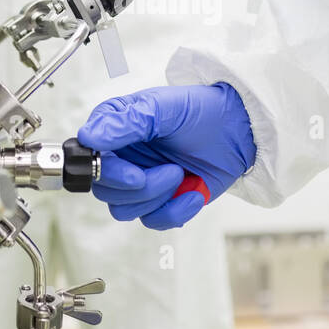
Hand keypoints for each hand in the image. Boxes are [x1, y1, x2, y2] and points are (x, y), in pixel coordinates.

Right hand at [78, 82, 255, 228]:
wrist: (239, 131)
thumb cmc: (202, 111)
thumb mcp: (163, 108)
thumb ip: (125, 122)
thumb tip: (89, 137)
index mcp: (114, 128)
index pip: (90, 159)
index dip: (108, 172)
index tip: (134, 174)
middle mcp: (121, 156)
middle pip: (105, 191)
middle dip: (141, 188)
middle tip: (172, 171)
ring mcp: (138, 180)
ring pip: (124, 210)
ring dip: (158, 197)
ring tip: (182, 174)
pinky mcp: (159, 200)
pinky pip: (152, 220)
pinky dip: (174, 210)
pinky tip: (193, 192)